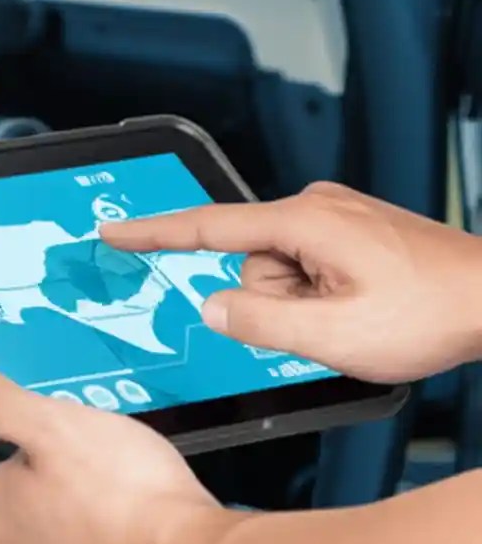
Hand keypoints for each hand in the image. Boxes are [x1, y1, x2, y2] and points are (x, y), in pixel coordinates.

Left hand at [0, 353, 234, 543]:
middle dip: (39, 453)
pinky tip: (127, 499)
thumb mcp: (48, 423)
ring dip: (70, 484)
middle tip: (80, 436)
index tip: (32, 411)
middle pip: (6, 482)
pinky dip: (97, 516)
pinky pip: (80, 536)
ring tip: (110, 466)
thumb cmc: (121, 493)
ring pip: (45, 509)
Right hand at [100, 181, 481, 382]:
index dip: (153, 234)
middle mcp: (316, 208)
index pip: (207, 228)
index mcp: (304, 223)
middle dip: (275, 304)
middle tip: (331, 321)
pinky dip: (320, 295)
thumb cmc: (432, 312)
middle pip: (249, 267)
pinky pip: (304, 269)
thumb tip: (212, 307)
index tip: (112, 233)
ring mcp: (335, 218)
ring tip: (356, 313)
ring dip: (303, 304)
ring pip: (277, 274)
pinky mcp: (348, 232)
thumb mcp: (332, 335)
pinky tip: (362, 304)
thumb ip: (257, 322)